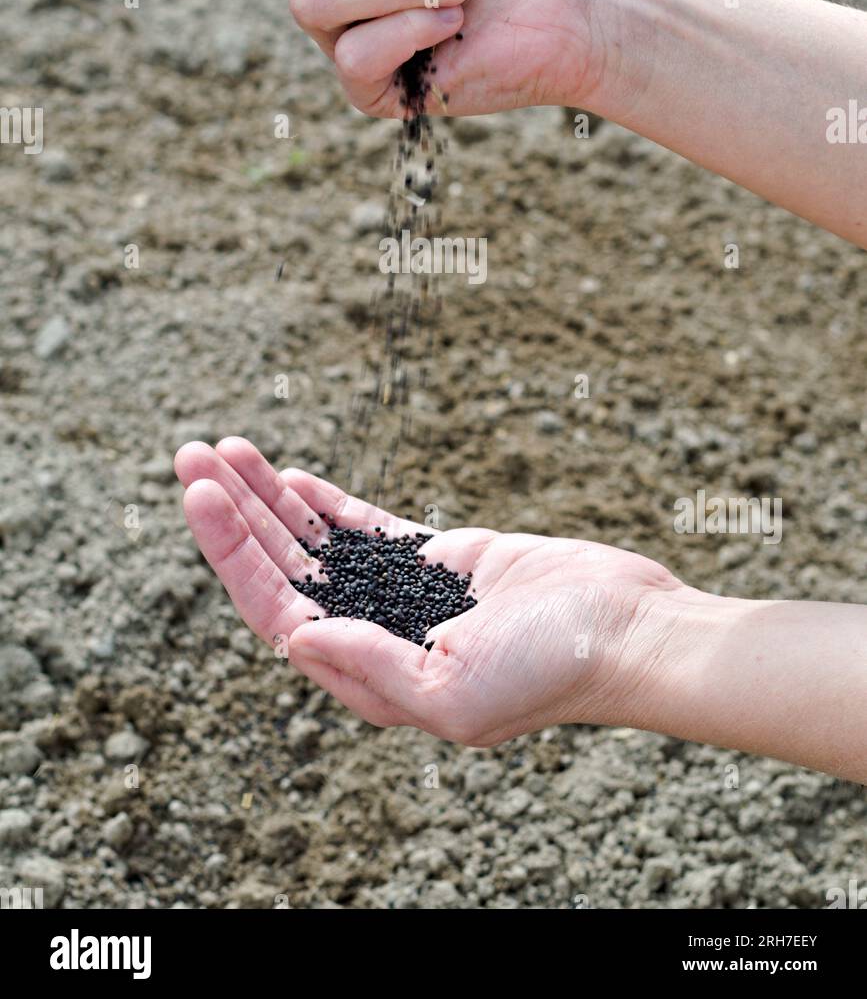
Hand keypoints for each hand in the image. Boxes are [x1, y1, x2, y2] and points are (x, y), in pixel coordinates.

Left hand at [174, 437, 681, 745]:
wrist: (627, 632)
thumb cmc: (554, 671)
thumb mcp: (457, 692)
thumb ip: (373, 665)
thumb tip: (291, 635)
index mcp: (370, 678)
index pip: (277, 612)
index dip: (233, 554)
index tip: (202, 496)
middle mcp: (376, 636)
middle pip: (283, 569)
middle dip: (234, 513)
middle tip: (191, 454)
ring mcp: (403, 594)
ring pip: (316, 542)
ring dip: (268, 498)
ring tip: (223, 449)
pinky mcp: (437, 559)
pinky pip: (365, 528)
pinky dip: (325, 503)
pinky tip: (288, 475)